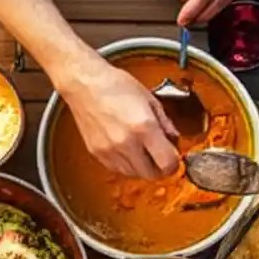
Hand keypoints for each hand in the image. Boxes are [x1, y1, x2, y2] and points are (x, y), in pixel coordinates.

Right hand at [56, 56, 180, 178]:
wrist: (84, 83)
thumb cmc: (115, 85)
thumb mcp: (149, 99)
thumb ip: (165, 122)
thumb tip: (173, 138)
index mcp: (144, 127)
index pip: (167, 163)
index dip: (174, 163)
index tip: (174, 158)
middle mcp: (127, 143)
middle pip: (152, 174)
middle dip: (160, 168)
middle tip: (160, 156)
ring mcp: (110, 151)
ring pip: (134, 174)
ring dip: (142, 167)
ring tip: (142, 151)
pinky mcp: (97, 153)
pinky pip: (117, 169)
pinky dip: (126, 164)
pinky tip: (127, 149)